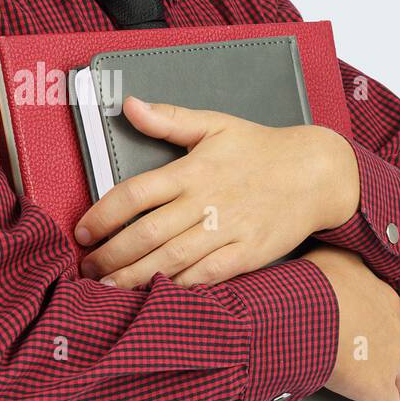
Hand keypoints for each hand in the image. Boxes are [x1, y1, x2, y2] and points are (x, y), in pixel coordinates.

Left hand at [75, 97, 359, 287]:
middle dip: (112, 256)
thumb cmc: (262, 148)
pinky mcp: (249, 252)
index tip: (83, 231)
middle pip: (147, 234)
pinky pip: (208, 275)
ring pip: (172, 259)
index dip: (103, 215)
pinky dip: (180, 286)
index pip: (135, 194)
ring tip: (110, 288)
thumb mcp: (216, 124)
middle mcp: (207, 201)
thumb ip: (170, 118)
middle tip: (88, 269)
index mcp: (193, 169)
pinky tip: (159, 294)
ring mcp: (229, 229)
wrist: (316, 173)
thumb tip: (130, 105)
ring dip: (136, 277)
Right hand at [302, 245, 399, 400]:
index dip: (398, 332)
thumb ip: (348, 261)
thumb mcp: (336, 258)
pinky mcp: (379, 388)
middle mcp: (398, 332)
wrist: (308, 312)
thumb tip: (345, 256)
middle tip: (399, 367)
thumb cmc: (317, 284)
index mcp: (390, 302)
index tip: (391, 337)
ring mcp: (393, 362)